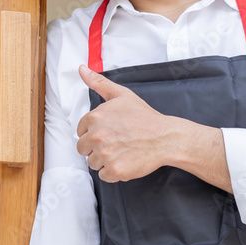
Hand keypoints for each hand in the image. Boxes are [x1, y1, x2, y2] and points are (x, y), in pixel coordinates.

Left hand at [76, 64, 182, 181]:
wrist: (165, 137)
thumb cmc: (144, 117)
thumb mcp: (121, 95)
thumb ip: (98, 82)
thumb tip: (81, 69)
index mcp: (94, 118)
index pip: (80, 132)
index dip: (94, 133)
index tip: (109, 133)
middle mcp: (97, 136)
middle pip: (83, 149)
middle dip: (96, 148)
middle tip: (115, 144)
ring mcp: (105, 154)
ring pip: (93, 163)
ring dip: (105, 160)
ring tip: (121, 151)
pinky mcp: (114, 169)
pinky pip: (104, 175)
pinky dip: (113, 172)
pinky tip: (125, 161)